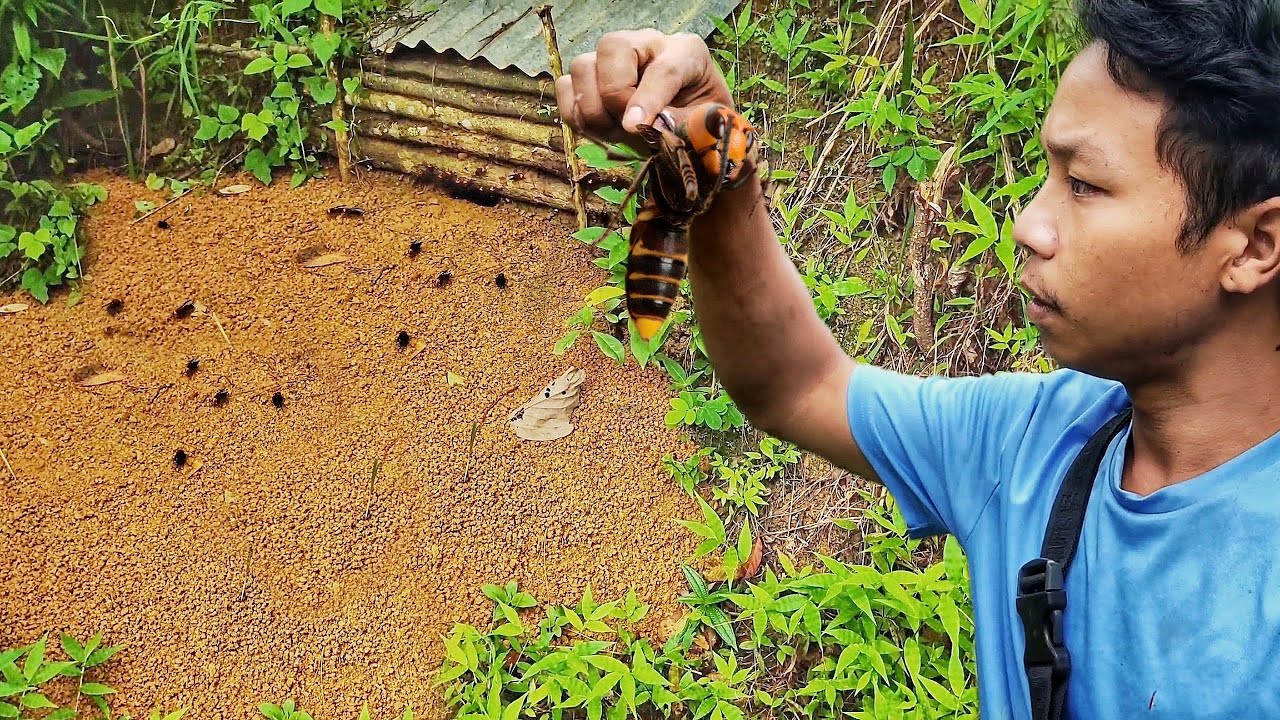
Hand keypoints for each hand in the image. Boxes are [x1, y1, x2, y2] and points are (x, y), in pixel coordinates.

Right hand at [554, 29, 733, 150]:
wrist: (689, 125)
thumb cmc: (698, 122)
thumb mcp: (704, 125)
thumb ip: (683, 126)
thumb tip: (646, 127)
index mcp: (685, 52)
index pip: (662, 69)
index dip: (647, 100)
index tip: (633, 127)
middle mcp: (645, 45)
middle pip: (610, 49)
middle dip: (615, 97)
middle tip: (628, 129)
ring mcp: (613, 59)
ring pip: (582, 67)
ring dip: (593, 110)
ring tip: (616, 133)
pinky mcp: (591, 77)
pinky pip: (565, 88)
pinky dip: (576, 115)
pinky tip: (600, 131)